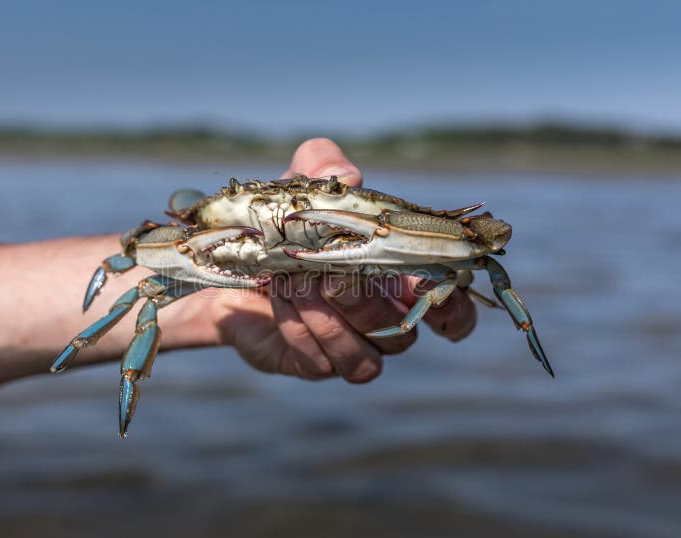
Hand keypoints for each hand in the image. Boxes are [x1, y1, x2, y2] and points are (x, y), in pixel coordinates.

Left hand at [208, 138, 475, 382]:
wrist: (226, 260)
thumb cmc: (282, 222)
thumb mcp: (299, 184)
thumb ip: (324, 164)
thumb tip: (349, 177)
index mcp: (399, 281)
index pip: (452, 315)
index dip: (454, 311)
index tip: (425, 286)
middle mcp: (382, 323)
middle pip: (401, 336)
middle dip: (365, 305)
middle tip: (328, 275)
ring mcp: (348, 349)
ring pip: (364, 363)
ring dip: (329, 322)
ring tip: (293, 282)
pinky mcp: (311, 364)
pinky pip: (319, 363)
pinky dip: (298, 329)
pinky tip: (276, 296)